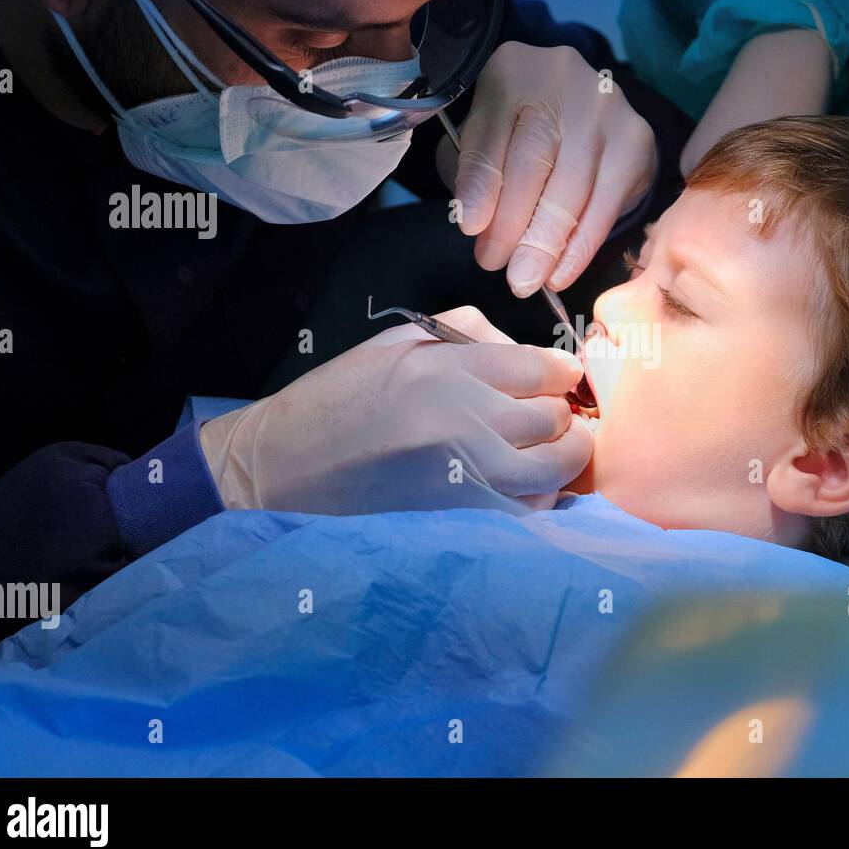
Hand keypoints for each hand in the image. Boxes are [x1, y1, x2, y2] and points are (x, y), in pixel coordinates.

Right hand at [199, 307, 592, 514]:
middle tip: (549, 411)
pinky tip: (523, 480)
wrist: (285, 467)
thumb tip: (529, 353)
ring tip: (549, 446)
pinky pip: (529, 509)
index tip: (560, 376)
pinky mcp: (460, 514)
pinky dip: (540, 495)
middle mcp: (465, 421)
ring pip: (554, 467)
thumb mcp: (398, 341)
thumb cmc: (339, 398)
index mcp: (448, 370)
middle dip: (563, 413)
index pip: (544, 368)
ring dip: (563, 456)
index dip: (562, 372)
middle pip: (555, 417)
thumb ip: (470, 333)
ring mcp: (466, 474)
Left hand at [451, 42, 656, 296]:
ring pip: (573, 189)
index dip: (482, 184)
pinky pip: (606, 205)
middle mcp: (564, 79)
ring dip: (546, 245)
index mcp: (513, 70)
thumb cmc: (521, 130)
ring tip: (525, 280)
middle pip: (535, 162)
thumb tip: (476, 224)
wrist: (583, 109)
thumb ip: (473, 171)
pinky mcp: (636, 141)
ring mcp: (607, 109)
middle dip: (514, 225)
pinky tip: (560, 272)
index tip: (471, 228)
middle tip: (497, 268)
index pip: (492, 133)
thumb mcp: (486, 136)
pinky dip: (581, 247)